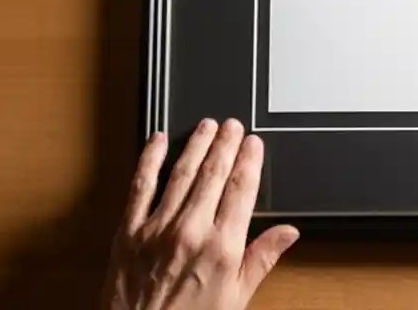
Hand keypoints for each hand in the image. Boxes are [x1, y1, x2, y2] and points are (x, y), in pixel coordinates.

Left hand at [100, 118, 298, 309]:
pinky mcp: (129, 232)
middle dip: (225, 144)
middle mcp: (190, 231)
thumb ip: (262, 259)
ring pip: (181, 173)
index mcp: (222, 247)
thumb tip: (288, 233)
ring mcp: (157, 228)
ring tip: (207, 126)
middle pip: (213, 174)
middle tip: (233, 125)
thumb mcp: (237, 298)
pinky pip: (140, 186)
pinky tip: (158, 141)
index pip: (242, 189)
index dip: (249, 160)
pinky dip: (149, 160)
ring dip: (196, 145)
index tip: (254, 143)